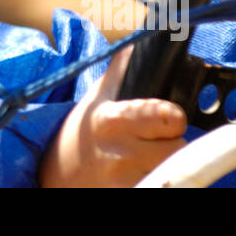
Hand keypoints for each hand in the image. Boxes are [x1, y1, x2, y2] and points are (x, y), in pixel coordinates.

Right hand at [39, 47, 186, 187]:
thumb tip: (141, 39)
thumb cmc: (82, 132)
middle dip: (173, 143)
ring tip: (150, 158)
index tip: (170, 118)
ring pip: (176, 171)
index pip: (171, 118)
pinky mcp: (127, 196)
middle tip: (157, 141)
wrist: (56, 175)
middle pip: (179, 148)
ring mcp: (125, 182)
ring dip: (168, 165)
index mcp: (115, 120)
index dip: (175, 117)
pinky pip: (162, 188)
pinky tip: (143, 174)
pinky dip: (159, 182)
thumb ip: (122, 68)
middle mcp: (121, 154)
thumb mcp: (97, 97)